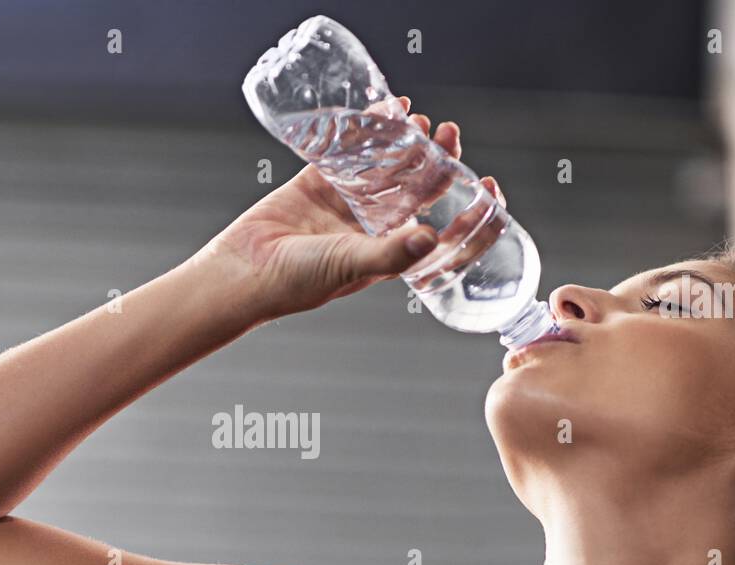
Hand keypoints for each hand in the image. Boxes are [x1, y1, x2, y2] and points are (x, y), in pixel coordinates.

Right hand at [195, 96, 506, 322]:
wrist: (243, 272)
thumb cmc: (297, 283)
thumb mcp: (351, 266)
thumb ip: (391, 253)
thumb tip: (431, 233)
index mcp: (389, 253)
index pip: (442, 232)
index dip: (470, 213)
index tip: (491, 188)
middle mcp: (372, 228)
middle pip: (417, 190)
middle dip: (438, 162)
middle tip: (449, 133)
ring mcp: (345, 204)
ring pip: (385, 167)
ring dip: (405, 144)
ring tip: (420, 120)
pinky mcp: (317, 184)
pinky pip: (347, 153)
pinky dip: (365, 132)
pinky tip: (383, 112)